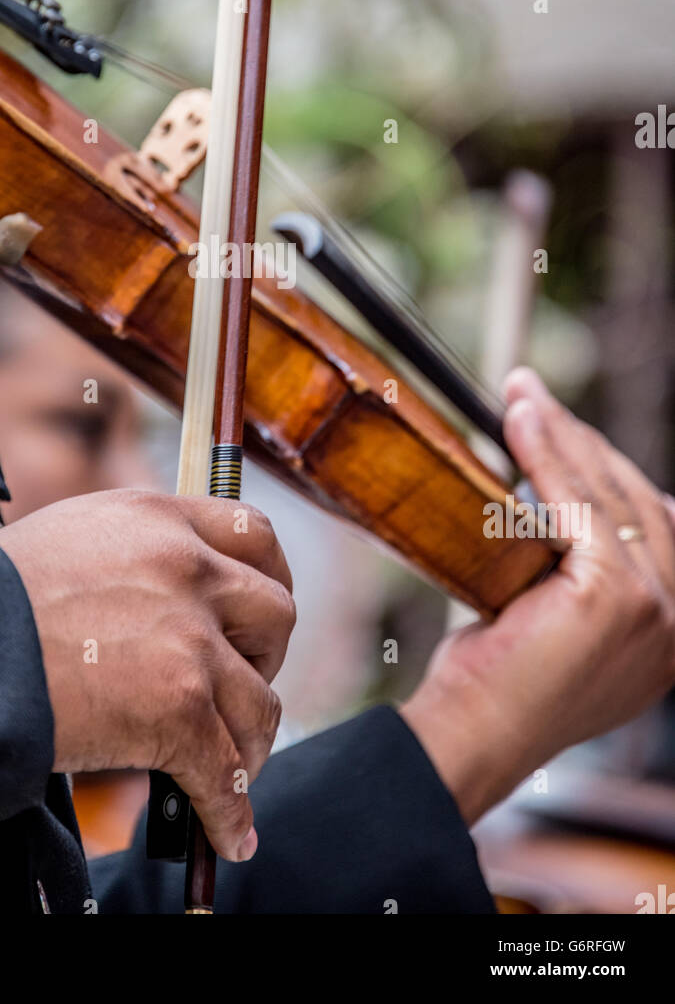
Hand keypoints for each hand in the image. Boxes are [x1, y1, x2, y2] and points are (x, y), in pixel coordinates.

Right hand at [0, 489, 293, 861]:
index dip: (269, 579)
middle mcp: (186, 568)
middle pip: (276, 613)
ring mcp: (188, 638)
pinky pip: (227, 771)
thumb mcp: (74, 538)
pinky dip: (232, 809)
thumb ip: (134, 557)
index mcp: (159, 518)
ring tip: (233, 763)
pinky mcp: (178, 708)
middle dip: (264, 657)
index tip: (260, 614)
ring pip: (262, 699)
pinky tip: (230, 830)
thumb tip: (164, 606)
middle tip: (237, 685)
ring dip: (252, 739)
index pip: (255, 534)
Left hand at [402, 368, 674, 824]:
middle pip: (635, 498)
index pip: (652, 517)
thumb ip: (584, 566)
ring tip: (520, 396)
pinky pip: (580, 505)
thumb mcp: (560, 614)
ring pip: (608, 495)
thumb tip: (559, 489)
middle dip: (581, 439)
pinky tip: (520, 422)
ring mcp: (657, 611)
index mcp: (674, 628)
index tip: (562, 422)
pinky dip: (547, 454)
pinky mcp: (616, 597)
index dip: (606, 461)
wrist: (474, 732)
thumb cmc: (500, 678)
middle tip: (529, 395)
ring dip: (562, 435)